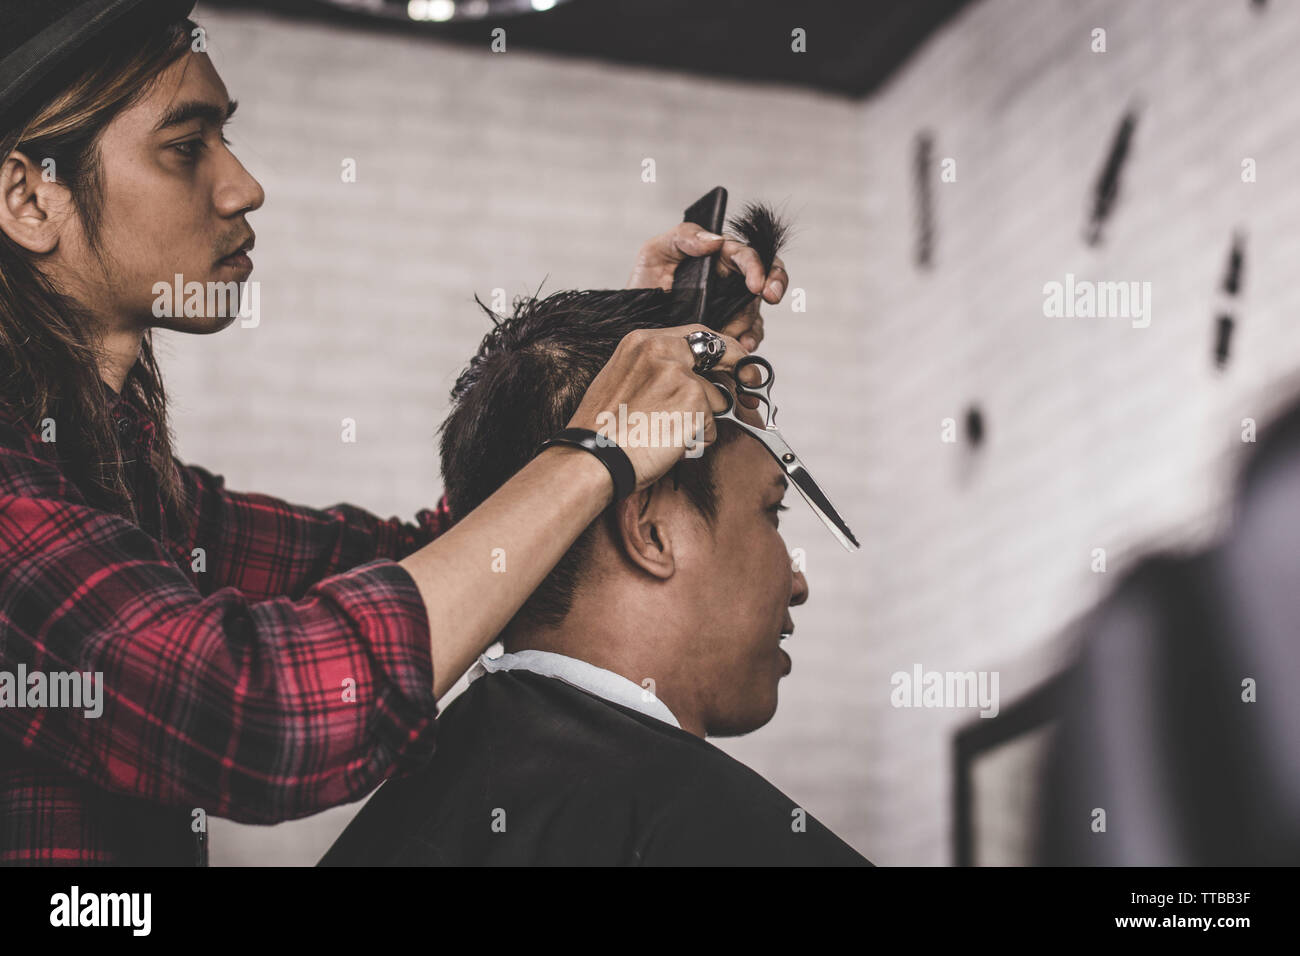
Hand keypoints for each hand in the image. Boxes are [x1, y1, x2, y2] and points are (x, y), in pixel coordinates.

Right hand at [566, 325, 747, 489]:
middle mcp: (662, 351)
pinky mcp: (694, 403)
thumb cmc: (602, 430)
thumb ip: (656, 369)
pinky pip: (713, 425)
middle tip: (750, 384)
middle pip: (719, 353)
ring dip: (704, 420)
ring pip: (717, 397)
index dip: (721, 347)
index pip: (695, 334)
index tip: (735, 357)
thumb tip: (691, 377)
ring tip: (669, 433)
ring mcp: (680, 375)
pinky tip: (671, 445)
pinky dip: (699, 440)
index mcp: (641, 342)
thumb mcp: (622, 380)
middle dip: (738, 370)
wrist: (593, 458)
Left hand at [626, 223, 788, 351]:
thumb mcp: (656, 252)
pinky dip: (748, 342)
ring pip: (757, 311)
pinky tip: (741, 348)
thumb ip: (684, 237)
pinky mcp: (727, 331)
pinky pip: (748, 336)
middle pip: (766, 276)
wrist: (632, 322)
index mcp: (718, 256)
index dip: (758, 265)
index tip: (756, 284)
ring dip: (754, 323)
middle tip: (771, 296)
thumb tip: (715, 240)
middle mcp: (730, 280)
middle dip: (775, 283)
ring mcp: (731, 307)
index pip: (746, 254)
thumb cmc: (644, 282)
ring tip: (741, 336)